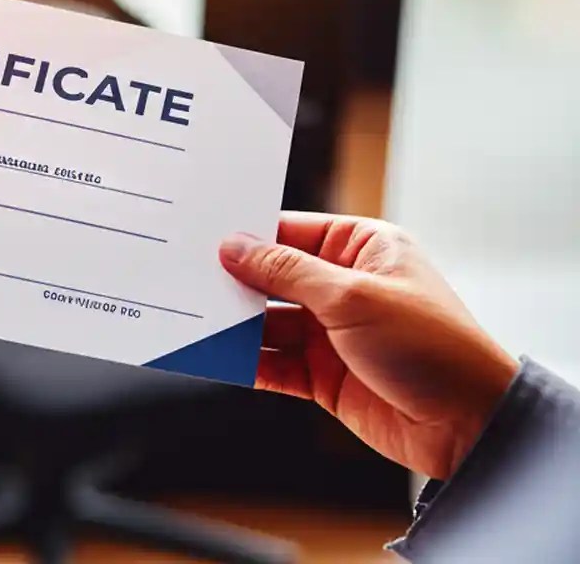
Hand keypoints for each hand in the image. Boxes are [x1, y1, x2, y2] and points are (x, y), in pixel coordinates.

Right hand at [219, 212, 517, 479]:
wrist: (470, 426)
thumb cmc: (433, 347)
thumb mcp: (353, 296)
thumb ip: (286, 272)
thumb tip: (235, 248)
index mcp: (364, 248)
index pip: (292, 232)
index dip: (249, 236)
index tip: (203, 238)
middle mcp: (345, 286)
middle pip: (273, 278)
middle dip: (235, 282)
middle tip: (187, 280)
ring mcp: (333, 333)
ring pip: (268, 322)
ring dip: (236, 325)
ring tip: (195, 320)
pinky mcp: (324, 375)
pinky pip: (273, 364)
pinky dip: (247, 362)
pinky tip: (218, 358)